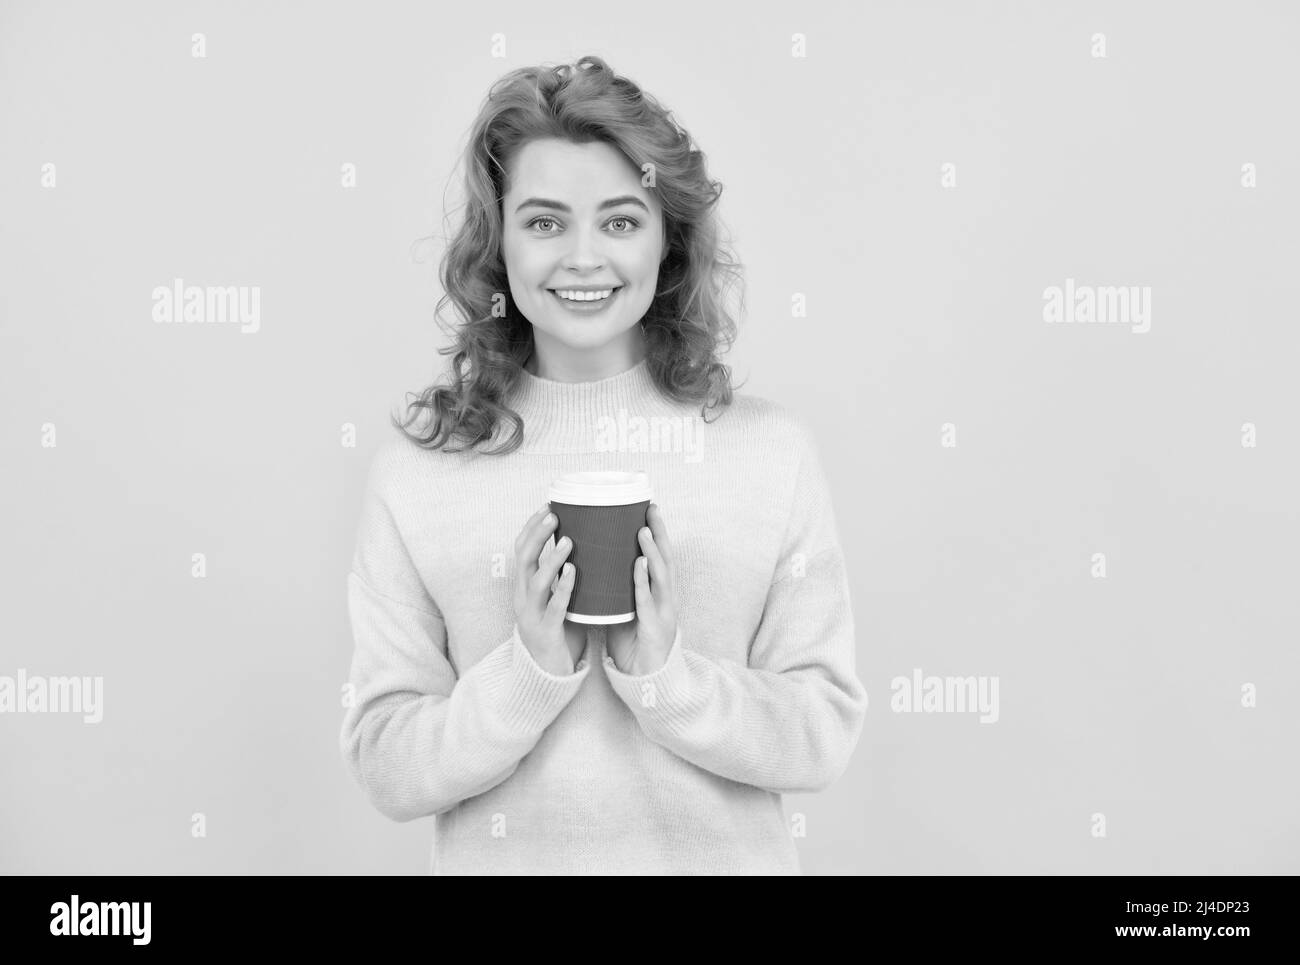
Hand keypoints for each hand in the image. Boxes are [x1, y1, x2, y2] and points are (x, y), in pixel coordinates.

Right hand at [513, 505, 587, 674]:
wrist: (548, 674)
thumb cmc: (557, 631)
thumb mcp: (555, 598)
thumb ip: (564, 576)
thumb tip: (588, 544)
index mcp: (524, 587)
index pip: (521, 550)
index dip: (531, 527)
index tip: (547, 507)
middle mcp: (523, 597)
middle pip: (524, 559)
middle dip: (537, 535)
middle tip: (554, 515)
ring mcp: (532, 615)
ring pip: (536, 581)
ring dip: (552, 558)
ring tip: (568, 540)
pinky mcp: (546, 631)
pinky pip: (553, 607)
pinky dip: (563, 588)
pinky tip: (574, 573)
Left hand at [606, 503, 678, 675]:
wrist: (647, 679)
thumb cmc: (635, 644)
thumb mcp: (626, 610)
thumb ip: (617, 589)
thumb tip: (593, 566)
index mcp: (658, 592)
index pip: (658, 556)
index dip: (656, 533)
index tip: (648, 509)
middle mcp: (665, 597)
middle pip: (665, 559)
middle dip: (659, 533)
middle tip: (651, 509)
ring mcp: (664, 611)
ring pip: (660, 576)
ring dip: (652, 552)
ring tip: (643, 530)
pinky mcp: (656, 626)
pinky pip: (647, 600)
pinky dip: (643, 581)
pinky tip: (637, 565)